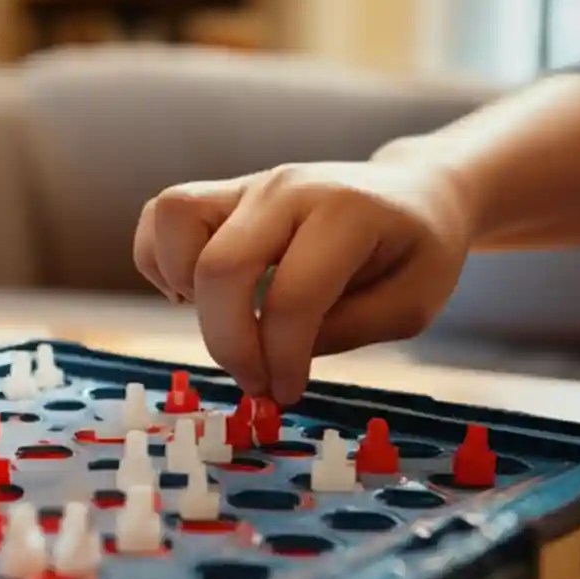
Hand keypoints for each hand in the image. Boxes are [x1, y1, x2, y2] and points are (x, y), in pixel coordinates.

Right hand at [134, 160, 475, 404]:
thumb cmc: (418, 253)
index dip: (281, 360)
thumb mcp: (411, 307)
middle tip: (255, 382)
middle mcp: (287, 188)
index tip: (288, 393)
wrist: (415, 192)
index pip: (292, 297)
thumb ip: (345, 331)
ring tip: (223, 324)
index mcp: (346, 213)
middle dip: (229, 343)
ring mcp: (249, 184)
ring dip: (184, 289)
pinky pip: (161, 219)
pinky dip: (161, 264)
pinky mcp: (223, 194)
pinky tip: (196, 296)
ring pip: (175, 220)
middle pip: (221, 266)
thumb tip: (273, 357)